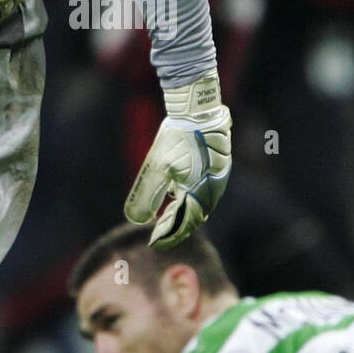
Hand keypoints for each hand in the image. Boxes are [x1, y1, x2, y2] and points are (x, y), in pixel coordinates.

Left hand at [124, 71, 231, 247]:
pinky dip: (188, 200)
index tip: (154, 243)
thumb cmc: (178, 138)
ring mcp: (216, 178)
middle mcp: (212, 189)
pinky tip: (176, 196)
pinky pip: (202, 191)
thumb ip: (147, 196)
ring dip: (182, 215)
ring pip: (198, 205)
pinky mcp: (214, 168)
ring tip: (165, 221)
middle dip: (175, 228)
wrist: (197, 110)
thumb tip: (137, 220)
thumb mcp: (158, 167)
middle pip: (193, 217)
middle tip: (157, 235)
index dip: (168, 236)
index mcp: (201, 193)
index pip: (184, 224)